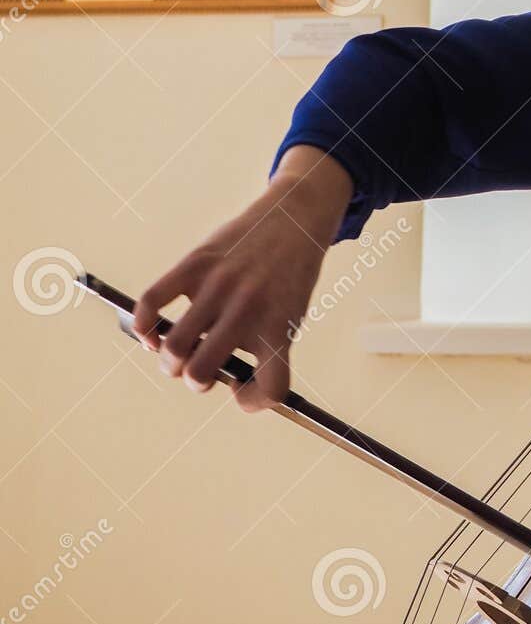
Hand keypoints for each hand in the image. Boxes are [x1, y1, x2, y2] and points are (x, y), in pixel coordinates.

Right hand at [131, 146, 350, 411]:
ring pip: (172, 347)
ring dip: (169, 360)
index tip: (244, 386)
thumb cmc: (290, 276)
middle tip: (200, 371)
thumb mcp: (290, 315)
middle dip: (195, 381)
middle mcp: (249, 311)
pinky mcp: (195, 265)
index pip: (271, 389)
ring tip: (177, 353)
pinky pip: (151, 303)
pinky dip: (142, 325)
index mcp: (279, 329)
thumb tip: (210, 375)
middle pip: (198, 373)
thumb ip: (258, 345)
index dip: (254, 401)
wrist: (296, 221)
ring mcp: (219, 287)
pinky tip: (151, 332)